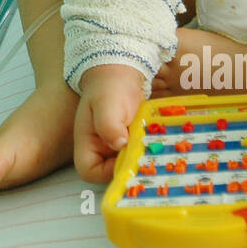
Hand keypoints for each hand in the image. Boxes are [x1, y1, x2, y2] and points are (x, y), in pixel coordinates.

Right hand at [74, 64, 145, 183]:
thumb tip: (120, 145)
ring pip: (127, 166)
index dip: (105, 172)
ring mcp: (116, 148)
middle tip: (146, 155)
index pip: (89, 171)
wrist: (121, 74)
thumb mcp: (107, 103)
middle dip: (129, 167)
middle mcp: (100, 150)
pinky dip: (149, 152)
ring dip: (141, 160)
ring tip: (155, 149)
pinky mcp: (131, 144)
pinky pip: (138, 155)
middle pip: (110, 173)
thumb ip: (109, 124)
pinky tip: (159, 143)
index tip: (125, 157)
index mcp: (87, 143)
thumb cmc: (109, 87)